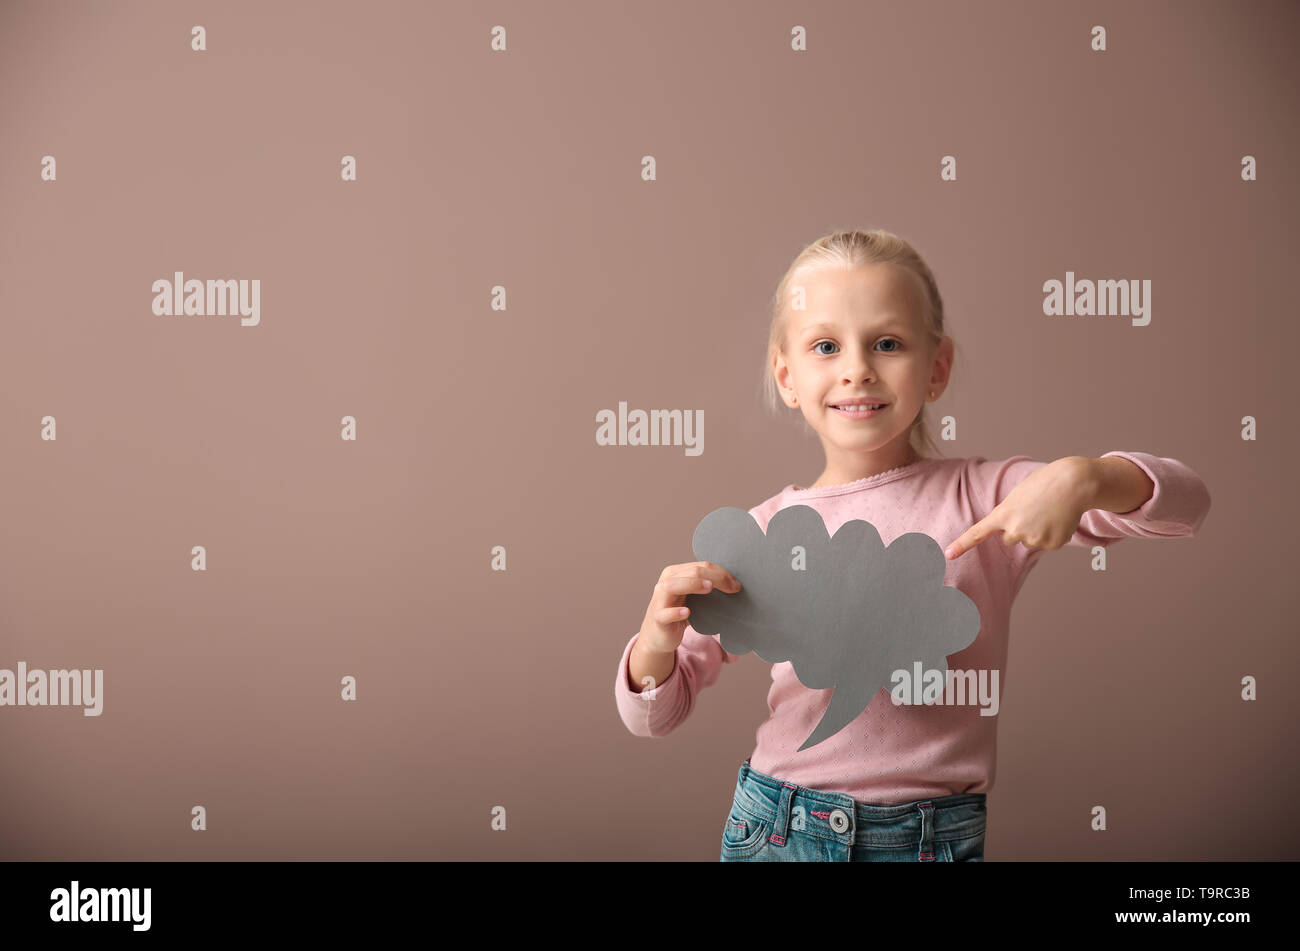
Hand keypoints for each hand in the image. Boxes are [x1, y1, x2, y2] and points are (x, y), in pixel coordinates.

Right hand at [637, 561, 742, 654]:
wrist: (659, 635)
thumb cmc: (679, 612)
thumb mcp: (692, 597)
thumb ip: (706, 586)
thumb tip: (734, 584)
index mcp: (676, 573)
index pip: (701, 566)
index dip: (721, 573)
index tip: (736, 584)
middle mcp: (666, 582)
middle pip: (692, 572)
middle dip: (716, 578)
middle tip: (734, 588)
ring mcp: (660, 600)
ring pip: (673, 586)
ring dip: (693, 584)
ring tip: (709, 588)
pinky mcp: (658, 618)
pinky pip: (665, 614)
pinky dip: (676, 612)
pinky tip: (687, 612)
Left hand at [944, 457, 1095, 558]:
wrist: (1074, 483)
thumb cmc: (1044, 483)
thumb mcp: (1018, 495)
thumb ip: (1009, 514)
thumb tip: (1013, 533)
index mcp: (1003, 513)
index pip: (978, 532)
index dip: (962, 545)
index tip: (949, 554)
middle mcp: (1015, 529)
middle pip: (1008, 539)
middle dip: (1017, 528)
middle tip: (1033, 511)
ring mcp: (1034, 539)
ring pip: (1028, 542)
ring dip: (1035, 530)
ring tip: (1048, 512)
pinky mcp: (1052, 545)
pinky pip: (1046, 544)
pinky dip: (1052, 534)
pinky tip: (1059, 519)